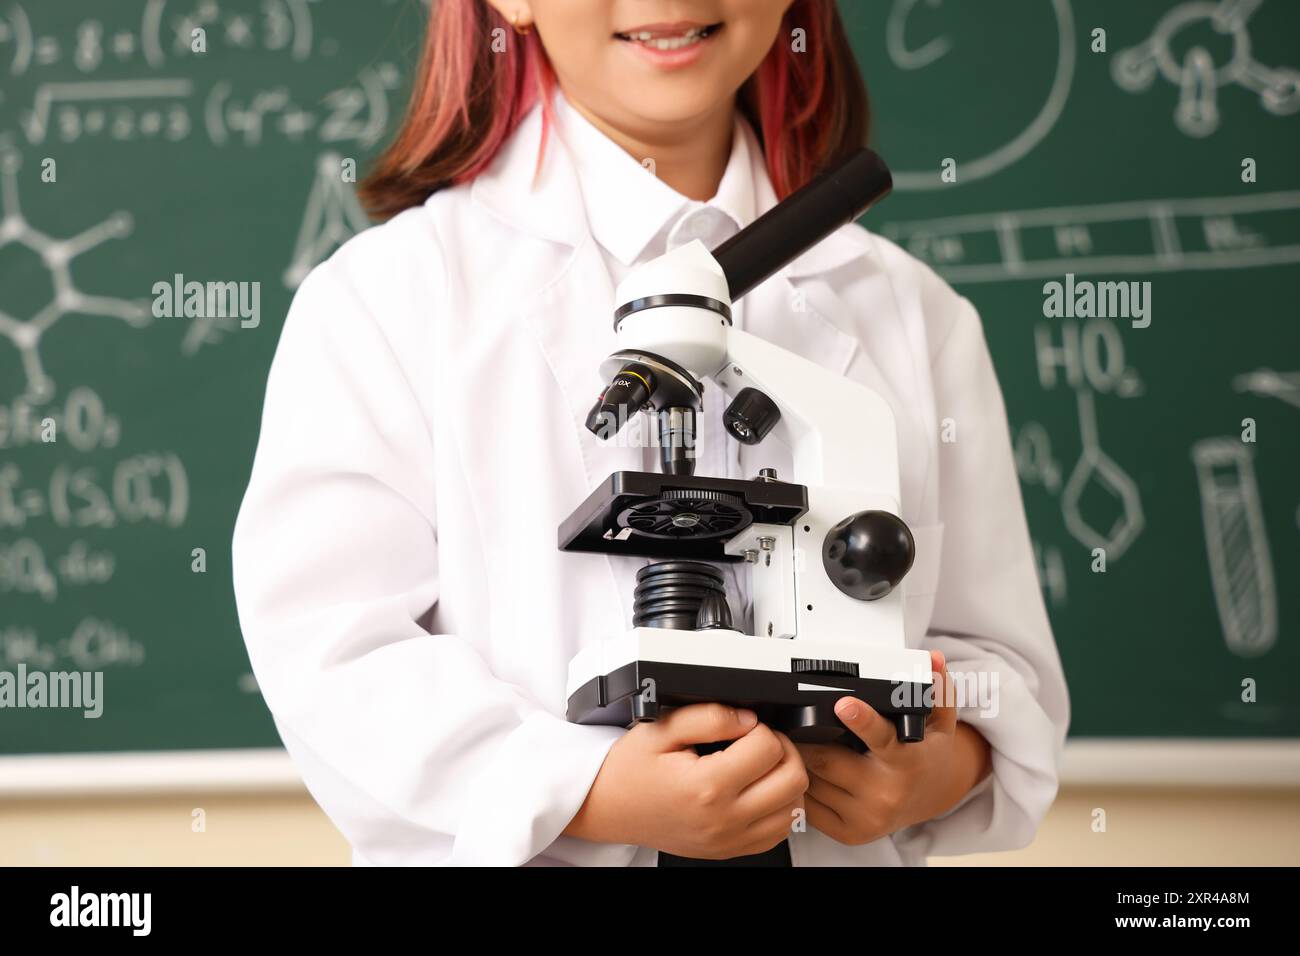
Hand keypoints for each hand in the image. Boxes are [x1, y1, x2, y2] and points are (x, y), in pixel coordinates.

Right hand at [564, 702, 808, 858]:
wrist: (609, 808)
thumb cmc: (630, 770)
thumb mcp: (661, 729)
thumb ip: (708, 716)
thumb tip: (748, 717)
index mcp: (706, 786)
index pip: (768, 748)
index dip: (760, 727)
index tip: (742, 726)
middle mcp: (723, 819)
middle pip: (793, 780)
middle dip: (783, 749)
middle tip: (759, 740)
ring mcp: (729, 840)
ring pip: (794, 809)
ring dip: (785, 779)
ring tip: (759, 764)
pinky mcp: (731, 850)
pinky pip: (779, 832)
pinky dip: (780, 808)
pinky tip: (759, 790)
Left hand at [794, 650, 991, 845]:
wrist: (932, 798)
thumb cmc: (928, 754)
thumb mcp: (940, 720)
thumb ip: (936, 688)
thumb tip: (933, 659)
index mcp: (907, 762)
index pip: (881, 739)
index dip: (861, 720)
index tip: (844, 704)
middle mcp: (886, 794)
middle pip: (827, 758)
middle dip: (807, 737)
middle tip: (794, 720)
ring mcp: (866, 818)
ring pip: (813, 781)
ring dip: (801, 759)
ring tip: (800, 743)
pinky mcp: (849, 834)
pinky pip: (809, 806)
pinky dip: (803, 784)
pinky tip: (808, 771)